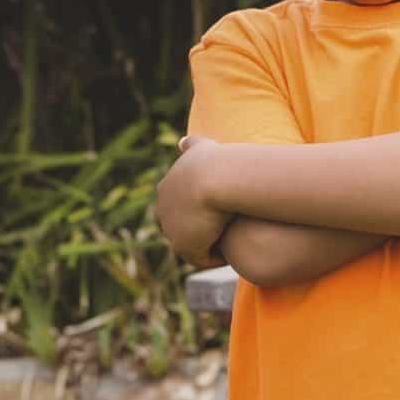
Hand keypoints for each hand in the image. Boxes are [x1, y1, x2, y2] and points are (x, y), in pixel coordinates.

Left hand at [156, 137, 233, 266]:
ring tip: (236, 243)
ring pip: (195, 241)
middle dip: (206, 228)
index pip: (182, 203)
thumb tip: (183, 142)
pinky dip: (218, 257)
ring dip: (212, 244)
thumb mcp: (204, 148)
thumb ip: (194, 144)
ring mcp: (172, 229)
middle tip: (232, 228)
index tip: (225, 207)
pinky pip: (203, 257)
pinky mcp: (184, 246)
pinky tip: (234, 252)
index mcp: (167, 188)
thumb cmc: (217, 162)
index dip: (204, 207)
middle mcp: (164, 209)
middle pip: (186, 224)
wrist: (218, 179)